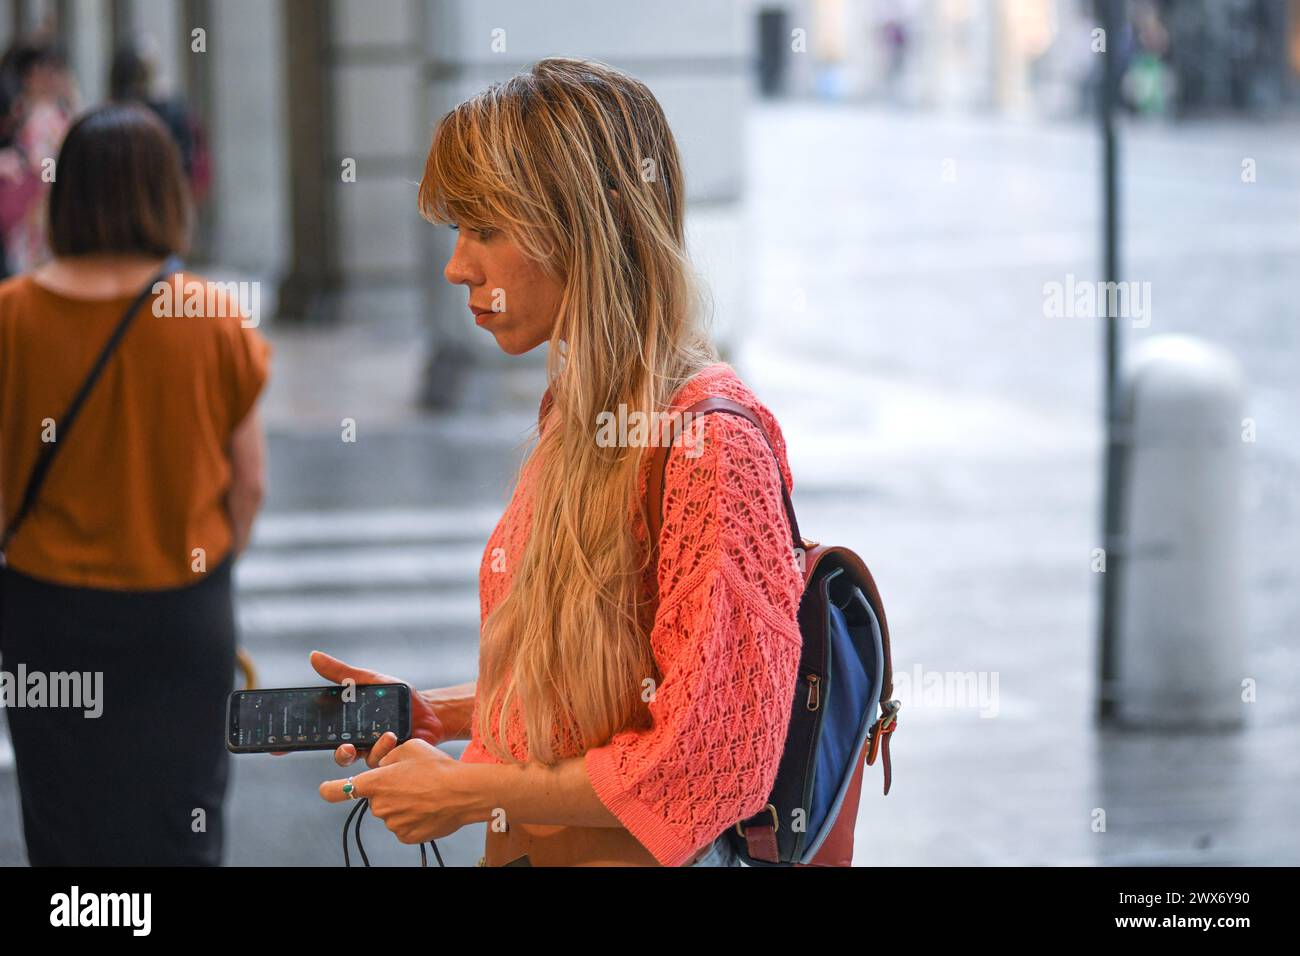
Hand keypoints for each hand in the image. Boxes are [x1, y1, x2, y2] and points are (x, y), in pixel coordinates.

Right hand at [269, 650, 447, 762]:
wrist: (430, 710)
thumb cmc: (398, 696)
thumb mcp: (369, 680)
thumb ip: (342, 672)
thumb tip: (313, 655)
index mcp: (347, 725)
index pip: (315, 736)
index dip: (293, 742)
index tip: (275, 746)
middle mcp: (357, 743)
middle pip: (338, 754)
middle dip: (338, 753)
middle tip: (343, 747)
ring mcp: (374, 754)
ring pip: (362, 763)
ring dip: (370, 750)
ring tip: (383, 736)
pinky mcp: (392, 762)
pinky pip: (384, 762)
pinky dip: (388, 749)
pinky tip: (397, 737)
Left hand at [320, 738, 472, 842]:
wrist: (463, 793)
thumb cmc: (439, 768)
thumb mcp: (411, 747)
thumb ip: (389, 756)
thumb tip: (384, 765)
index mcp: (375, 782)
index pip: (338, 790)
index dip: (331, 789)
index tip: (327, 789)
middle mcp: (379, 806)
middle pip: (377, 798)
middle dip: (390, 790)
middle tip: (414, 781)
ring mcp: (392, 824)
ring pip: (392, 812)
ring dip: (403, 804)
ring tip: (427, 793)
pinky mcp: (407, 836)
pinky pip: (404, 825)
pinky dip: (413, 817)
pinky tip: (429, 807)